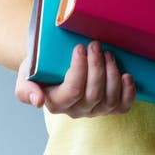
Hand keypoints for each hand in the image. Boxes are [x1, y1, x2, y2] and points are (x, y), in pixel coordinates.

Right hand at [15, 41, 135, 117]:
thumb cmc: (41, 67)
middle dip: (97, 67)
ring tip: (109, 54)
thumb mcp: (27, 75)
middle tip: (96, 44)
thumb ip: (25, 89)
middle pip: (93, 94)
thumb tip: (38, 101)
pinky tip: (126, 76)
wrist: (54, 64)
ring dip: (112, 75)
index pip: (72, 91)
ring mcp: (94, 110)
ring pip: (109, 100)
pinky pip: (122, 107)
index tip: (80, 47)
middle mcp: (76, 110)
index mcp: (57, 103)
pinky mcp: (109, 107)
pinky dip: (128, 93)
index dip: (79, 70)